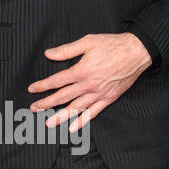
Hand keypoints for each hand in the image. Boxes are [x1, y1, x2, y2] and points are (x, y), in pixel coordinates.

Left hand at [27, 31, 152, 133]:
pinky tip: (72, 127)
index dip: (43, 85)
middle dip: (47, 103)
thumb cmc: (112, 45)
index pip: (57, 81)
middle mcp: (88, 85)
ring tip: (48, 123)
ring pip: (76, 108)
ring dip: (60, 116)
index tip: (33, 89)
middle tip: (34, 108)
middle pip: (63, 97)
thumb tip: (48, 54)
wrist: (136, 52)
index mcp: (82, 71)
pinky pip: (93, 112)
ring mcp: (99, 94)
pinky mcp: (108, 98)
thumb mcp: (88, 42)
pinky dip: (82, 121)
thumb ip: (67, 50)